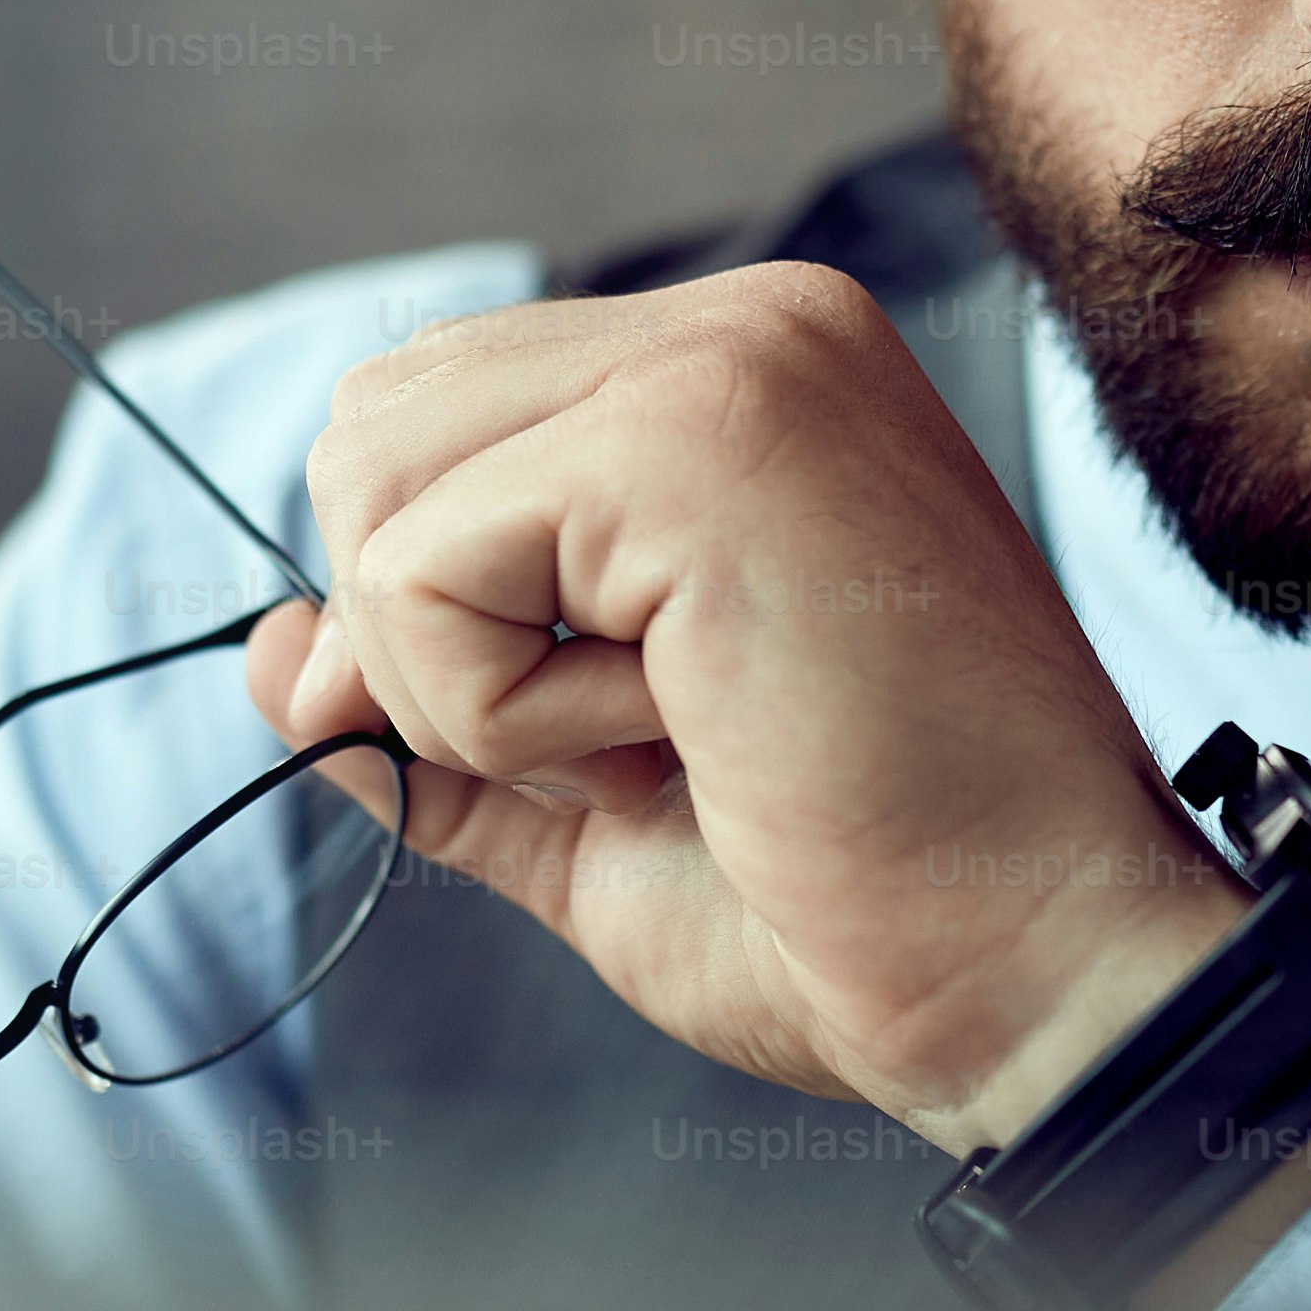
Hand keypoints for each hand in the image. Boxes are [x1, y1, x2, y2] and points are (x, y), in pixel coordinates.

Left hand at [241, 263, 1251, 1156]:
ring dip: (468, 676)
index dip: (427, 607)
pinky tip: (689, 739)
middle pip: (372, 426)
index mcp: (748, 377)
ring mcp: (732, 360)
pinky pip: (419, 576)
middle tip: (646, 741)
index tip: (596, 735)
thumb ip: (428, 711)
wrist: (1040, 984)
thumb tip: (270, 649)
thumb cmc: (868, 909)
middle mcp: (751, 325)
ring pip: (375, 483)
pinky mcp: (698, 435)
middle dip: (431, 635)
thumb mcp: (592, 804)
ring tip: (676, 734)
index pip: (439, 417)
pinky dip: (501, 715)